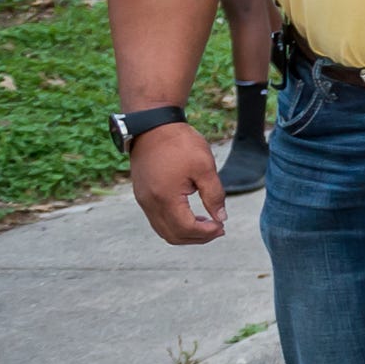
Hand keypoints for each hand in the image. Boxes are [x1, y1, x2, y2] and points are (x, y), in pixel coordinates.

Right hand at [129, 120, 224, 243]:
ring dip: (186, 232)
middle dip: (197, 238)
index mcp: (165, 198)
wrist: (152, 125)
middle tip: (218, 229)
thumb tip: (221, 218)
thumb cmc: (180, 143)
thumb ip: (214, 196)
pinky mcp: (142, 194)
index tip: (222, 226)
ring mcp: (142, 199)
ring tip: (208, 224)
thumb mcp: (205, 167)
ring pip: (163, 230)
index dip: (206, 233)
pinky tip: (191, 215)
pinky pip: (157, 219)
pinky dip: (175, 223)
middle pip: (172, 235)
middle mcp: (149, 203)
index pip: (185, 229)